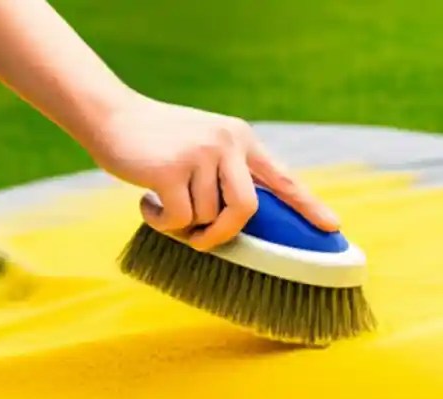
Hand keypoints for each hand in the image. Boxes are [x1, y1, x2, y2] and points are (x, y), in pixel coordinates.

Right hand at [86, 94, 340, 250]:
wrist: (110, 116)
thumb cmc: (157, 142)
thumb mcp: (203, 147)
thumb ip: (226, 175)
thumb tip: (242, 224)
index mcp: (240, 138)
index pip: (282, 177)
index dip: (308, 206)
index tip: (332, 227)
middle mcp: (227, 142)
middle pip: (247, 209)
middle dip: (224, 233)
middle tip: (201, 239)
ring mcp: (200, 153)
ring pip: (206, 217)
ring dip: (182, 223)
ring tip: (161, 201)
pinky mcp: (171, 168)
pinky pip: (179, 218)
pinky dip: (162, 222)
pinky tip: (146, 202)